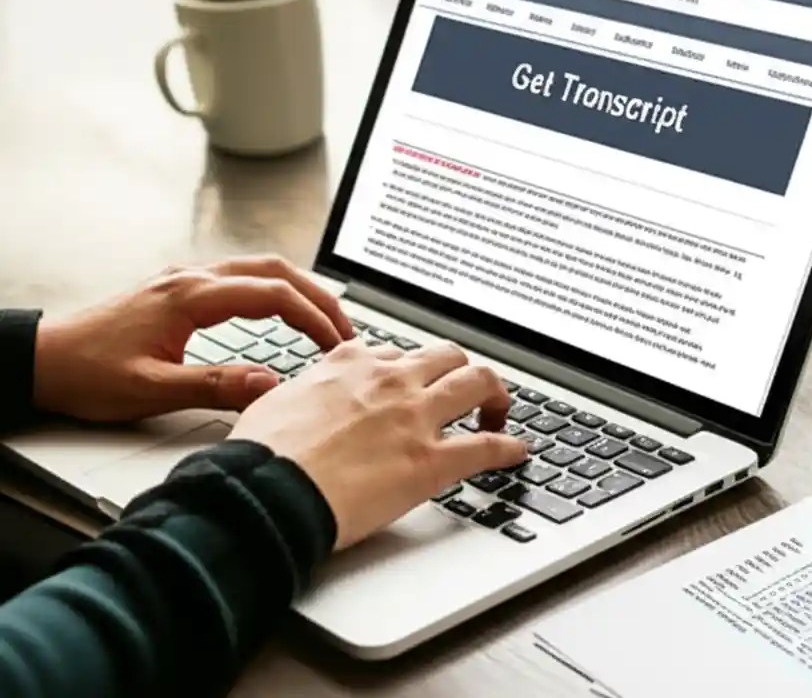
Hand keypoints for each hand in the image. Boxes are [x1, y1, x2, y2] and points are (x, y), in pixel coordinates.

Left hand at [33, 255, 353, 421]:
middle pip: (275, 270)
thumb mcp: (152, 390)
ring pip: (259, 269)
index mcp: (190, 296)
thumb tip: (271, 384)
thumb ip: (216, 386)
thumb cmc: (86, 373)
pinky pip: (241, 279)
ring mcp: (185, 280)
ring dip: (299, 291)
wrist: (40, 359)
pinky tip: (281, 315)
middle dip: (318, 297)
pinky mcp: (179, 291)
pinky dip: (275, 292)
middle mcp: (191, 278)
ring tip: (325, 322)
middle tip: (346, 330)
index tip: (338, 345)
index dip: (313, 318)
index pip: (272, 294)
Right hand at [229, 340, 525, 549]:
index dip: (408, 370)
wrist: (266, 493)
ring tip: (497, 412)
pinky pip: (486, 446)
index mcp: (349, 364)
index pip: (394, 352)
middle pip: (447, 356)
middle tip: (465, 392)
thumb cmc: (261, 456)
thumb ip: (299, 394)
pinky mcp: (431, 461)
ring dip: (494, 395)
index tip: (413, 383)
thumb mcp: (273, 402)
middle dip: (460, 371)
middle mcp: (389, 381)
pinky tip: (515, 451)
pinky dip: (508, 447)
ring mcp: (414, 418)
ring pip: (477, 382)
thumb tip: (294, 399)